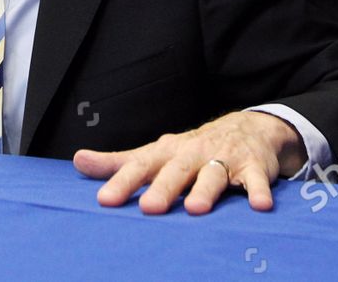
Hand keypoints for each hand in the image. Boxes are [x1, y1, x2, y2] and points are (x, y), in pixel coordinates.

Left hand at [73, 111, 301, 214]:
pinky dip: (259, 191)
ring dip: (206, 190)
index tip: (105, 200)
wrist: (247, 128)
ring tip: (196, 209)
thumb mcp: (156, 153)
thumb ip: (119, 162)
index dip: (122, 182)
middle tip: (149, 208)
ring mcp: (224, 159)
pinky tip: (259, 206)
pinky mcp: (254, 167)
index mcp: (167, 152)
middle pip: (176, 171)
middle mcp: (193, 153)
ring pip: (213, 174)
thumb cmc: (192, 149)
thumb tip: (78, 161)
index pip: (140, 166)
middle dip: (164, 189)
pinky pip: (256, 180)